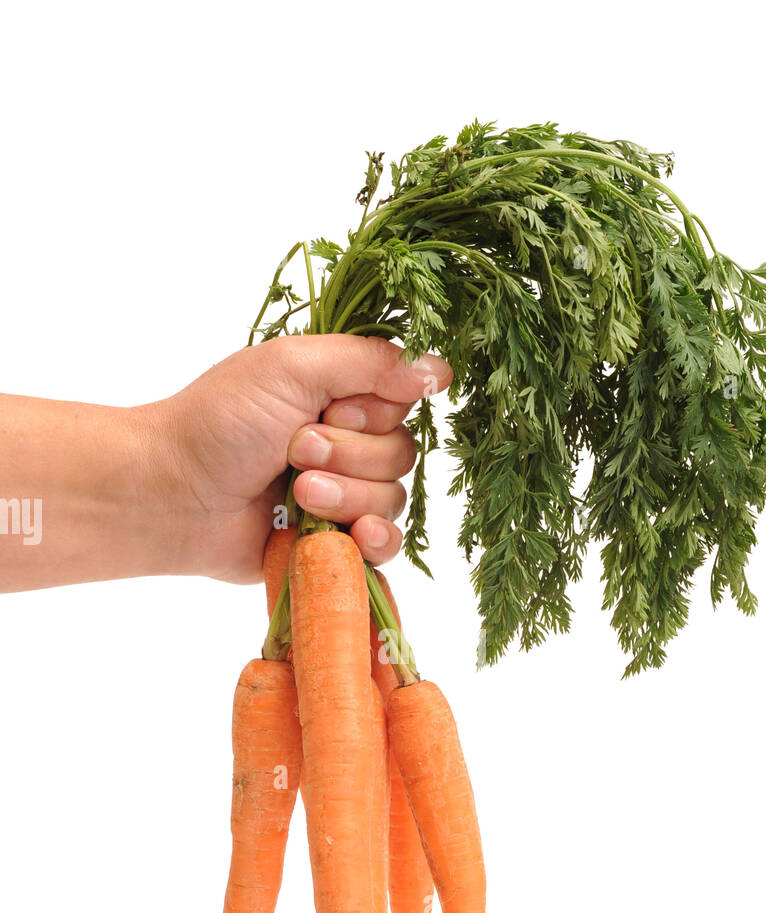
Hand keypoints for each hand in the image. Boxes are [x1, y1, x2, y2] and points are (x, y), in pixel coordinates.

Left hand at [157, 335, 452, 583]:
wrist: (175, 495)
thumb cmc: (220, 421)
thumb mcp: (293, 367)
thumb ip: (370, 362)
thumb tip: (439, 371)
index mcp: (340, 394)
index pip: (403, 400)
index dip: (376, 410)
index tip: (335, 408)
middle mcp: (348, 443)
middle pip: (403, 453)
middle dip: (351, 455)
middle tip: (294, 452)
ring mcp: (343, 496)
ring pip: (394, 499)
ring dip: (345, 496)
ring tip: (295, 493)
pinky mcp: (334, 544)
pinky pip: (386, 546)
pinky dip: (373, 540)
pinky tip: (350, 536)